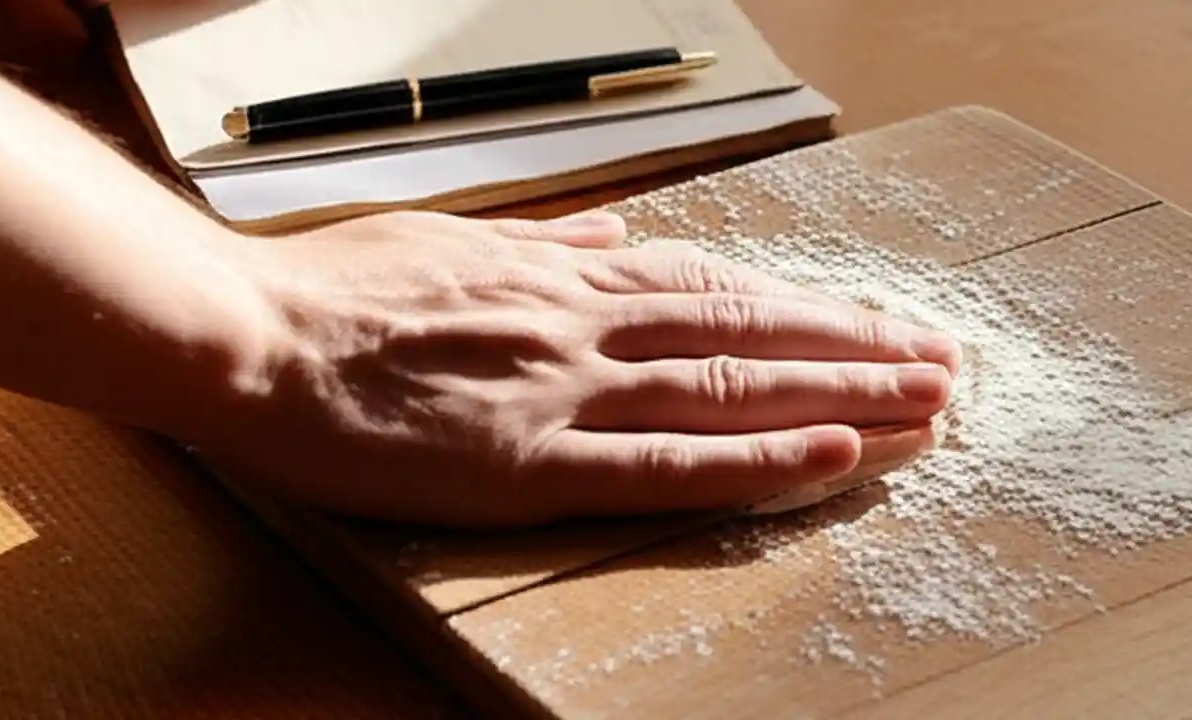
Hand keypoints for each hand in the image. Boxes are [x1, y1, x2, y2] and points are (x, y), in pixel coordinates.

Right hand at [193, 210, 959, 525]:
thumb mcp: (455, 236)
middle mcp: (583, 324)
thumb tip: (619, 232)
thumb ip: (550, 241)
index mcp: (564, 276)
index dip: (807, 305)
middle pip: (749, 332)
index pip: (717, 286)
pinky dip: (754, 459)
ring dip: (839, 396)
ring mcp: (563, 392)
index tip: (875, 319)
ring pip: (730, 390)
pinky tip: (830, 457)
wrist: (246, 332)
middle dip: (857, 347)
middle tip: (945, 364)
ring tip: (927, 408)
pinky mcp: (527, 464)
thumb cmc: (338, 287)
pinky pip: (663, 463)